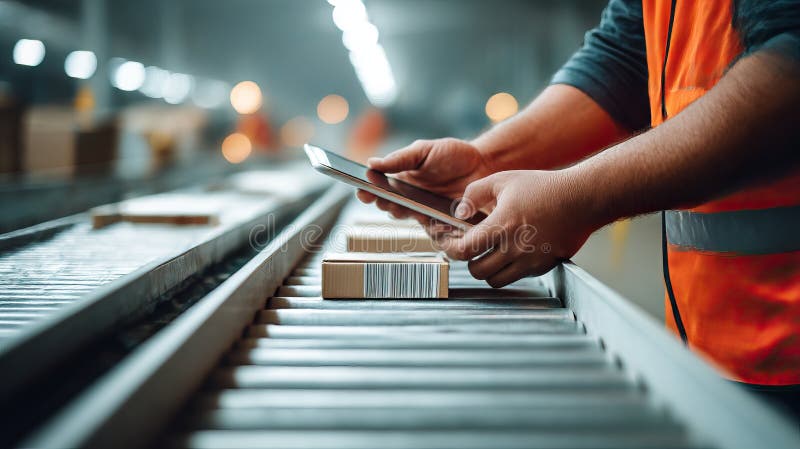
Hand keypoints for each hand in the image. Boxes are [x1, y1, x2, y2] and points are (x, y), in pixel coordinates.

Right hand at [356, 138, 493, 221]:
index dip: (369, 191)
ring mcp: (426, 212)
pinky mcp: (443, 222)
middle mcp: (411, 199)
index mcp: (402, 180)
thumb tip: (371, 163)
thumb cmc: (454, 155)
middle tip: (383, 199)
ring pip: (409, 218)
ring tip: (401, 207)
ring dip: (404, 214)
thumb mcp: (425, 150)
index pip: (380, 189)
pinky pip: (432, 228)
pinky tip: (425, 217)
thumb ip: (400, 158)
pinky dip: (427, 225)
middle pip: (391, 207)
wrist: (485, 165)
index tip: (362, 191)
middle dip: (384, 204)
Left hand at [433, 170, 603, 286]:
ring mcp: (530, 261)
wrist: (582, 199)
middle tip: (470, 247)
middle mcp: (514, 248)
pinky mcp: (543, 267)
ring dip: (487, 269)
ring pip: (495, 280)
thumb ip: (475, 194)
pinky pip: (516, 277)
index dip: (450, 249)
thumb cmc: (543, 187)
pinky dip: (507, 270)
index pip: (464, 251)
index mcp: (501, 225)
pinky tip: (510, 252)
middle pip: (476, 271)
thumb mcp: (504, 180)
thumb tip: (459, 212)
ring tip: (488, 253)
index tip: (448, 244)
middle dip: (468, 260)